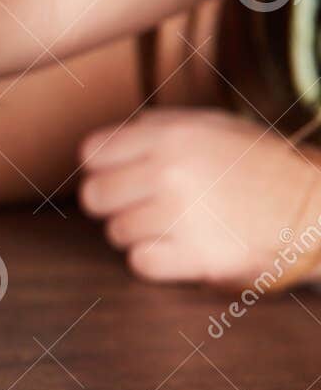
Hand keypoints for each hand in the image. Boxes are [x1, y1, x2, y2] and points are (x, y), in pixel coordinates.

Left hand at [79, 108, 320, 288]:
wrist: (316, 206)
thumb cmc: (258, 165)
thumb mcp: (212, 126)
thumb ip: (155, 128)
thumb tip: (99, 147)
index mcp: (171, 136)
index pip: (91, 154)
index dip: (103, 167)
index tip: (122, 176)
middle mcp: (171, 173)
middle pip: (94, 196)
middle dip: (114, 203)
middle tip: (144, 206)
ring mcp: (183, 216)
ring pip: (116, 232)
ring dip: (139, 233)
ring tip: (174, 225)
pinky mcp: (198, 257)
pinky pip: (140, 263)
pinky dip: (155, 260)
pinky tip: (180, 248)